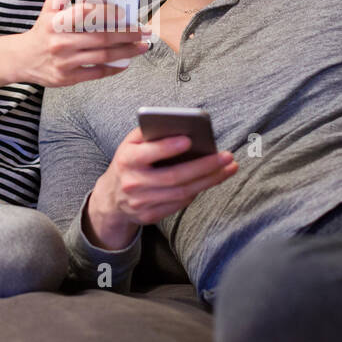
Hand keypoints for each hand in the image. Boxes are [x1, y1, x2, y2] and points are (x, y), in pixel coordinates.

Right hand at [14, 0, 149, 86]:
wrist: (23, 59)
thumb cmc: (42, 30)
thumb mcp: (49, 7)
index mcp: (56, 21)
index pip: (85, 13)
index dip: (107, 12)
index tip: (124, 12)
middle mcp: (60, 42)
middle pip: (101, 37)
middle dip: (127, 34)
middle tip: (144, 31)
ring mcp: (64, 62)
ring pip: (103, 56)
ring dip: (127, 51)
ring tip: (142, 46)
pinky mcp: (68, 77)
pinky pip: (97, 73)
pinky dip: (114, 67)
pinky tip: (126, 61)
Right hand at [84, 127, 236, 248]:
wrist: (112, 197)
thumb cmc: (129, 162)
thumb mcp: (130, 144)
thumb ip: (150, 133)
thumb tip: (180, 126)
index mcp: (127, 160)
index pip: (149, 154)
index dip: (168, 147)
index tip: (189, 139)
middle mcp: (133, 183)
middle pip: (174, 176)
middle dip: (203, 166)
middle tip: (226, 156)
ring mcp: (142, 202)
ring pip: (182, 193)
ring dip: (209, 180)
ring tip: (229, 168)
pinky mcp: (150, 215)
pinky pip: (180, 203)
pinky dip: (198, 190)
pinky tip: (212, 179)